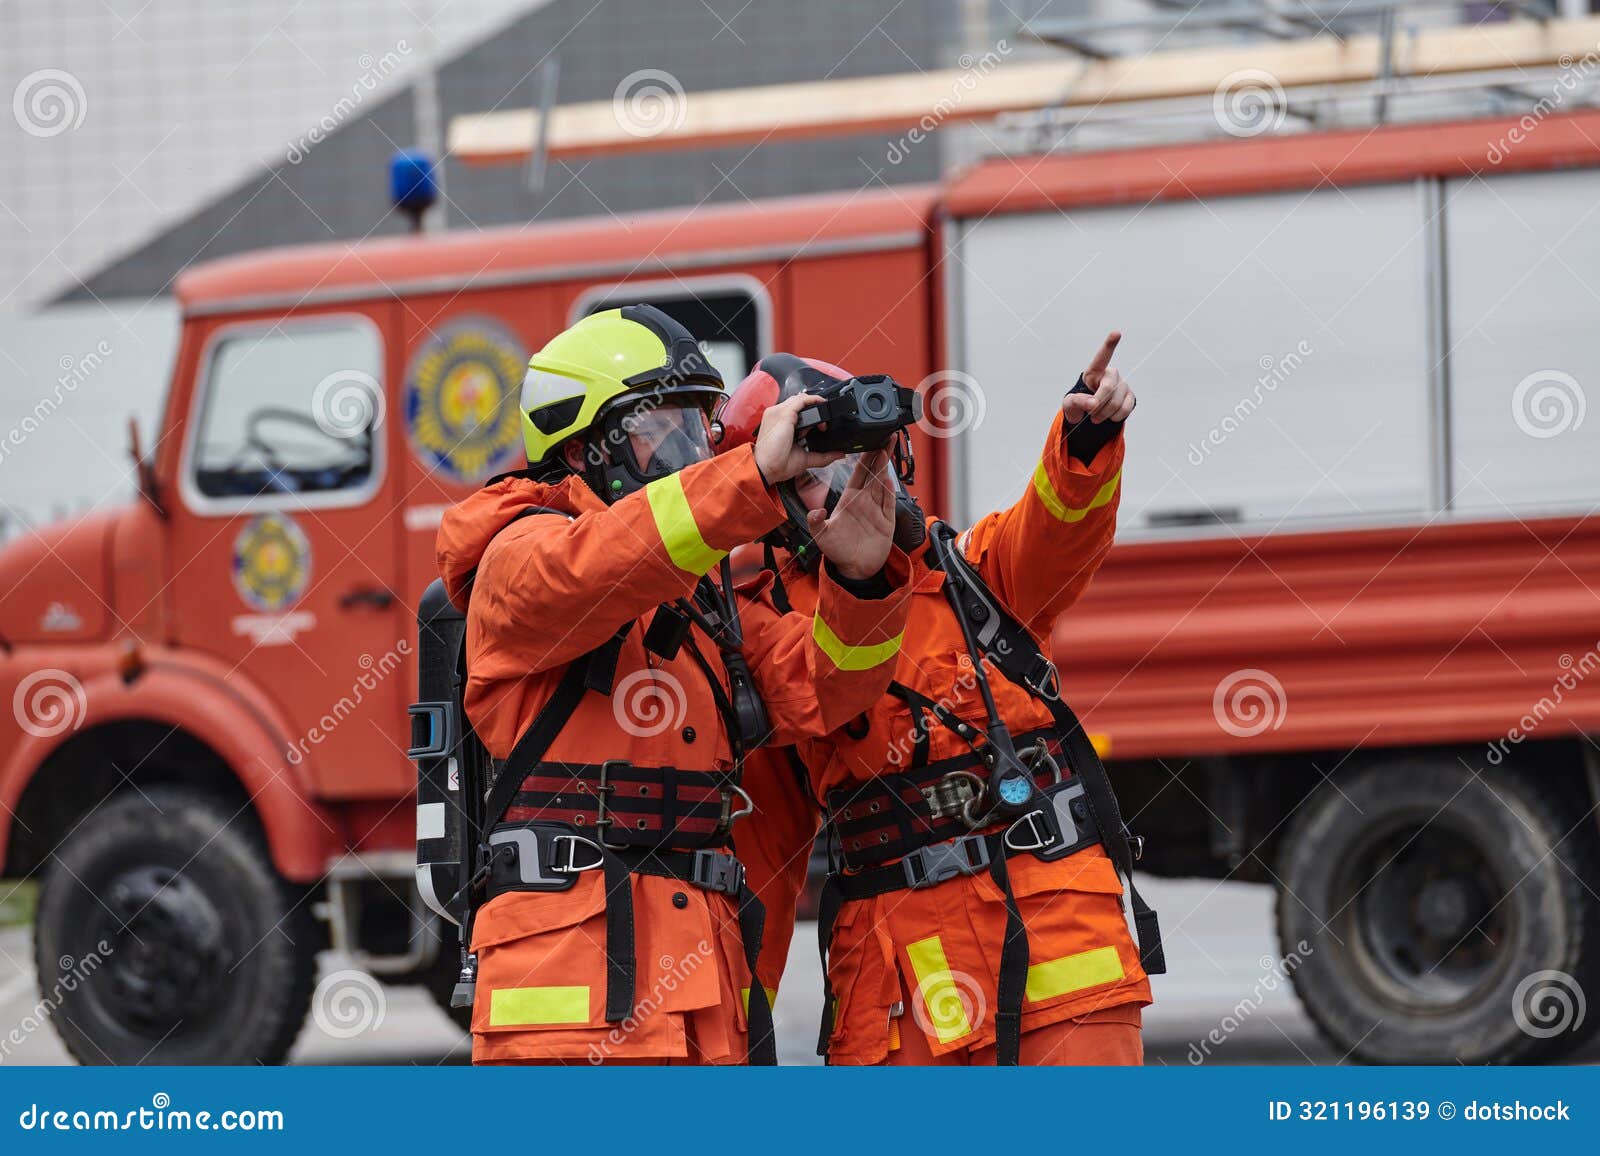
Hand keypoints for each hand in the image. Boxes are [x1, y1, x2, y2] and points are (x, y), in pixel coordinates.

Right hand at [753, 393, 843, 482]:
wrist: (766, 469)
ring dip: (815, 407)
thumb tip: (839, 455)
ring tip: (823, 423)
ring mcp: (778, 412)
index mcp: (779, 424)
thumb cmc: (778, 464)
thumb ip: (823, 456)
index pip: (796, 412)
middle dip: (815, 412)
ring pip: (800, 400)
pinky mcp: (783, 413)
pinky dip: (814, 400)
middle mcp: (777, 416)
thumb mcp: (805, 459)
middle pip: (799, 405)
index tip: (821, 427)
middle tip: (824, 427)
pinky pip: (801, 400)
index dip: (811, 417)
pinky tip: (822, 405)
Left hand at [806, 451, 895, 580]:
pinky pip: (889, 503)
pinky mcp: (886, 521)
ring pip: (882, 484)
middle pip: (873, 473)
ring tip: (887, 450)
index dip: (863, 457)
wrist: (854, 568)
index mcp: (849, 499)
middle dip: (879, 454)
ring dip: (885, 468)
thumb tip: (816, 511)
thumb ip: (815, 522)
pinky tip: (889, 481)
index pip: (858, 473)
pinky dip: (889, 493)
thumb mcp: (821, 535)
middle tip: (885, 437)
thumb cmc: (838, 550)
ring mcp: (876, 510)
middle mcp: (864, 501)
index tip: (868, 442)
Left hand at [1063, 331, 1135, 424]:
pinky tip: (1108, 416)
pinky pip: (1125, 409)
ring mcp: (1123, 385)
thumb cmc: (1078, 403)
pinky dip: (1114, 417)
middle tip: (1090, 413)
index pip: (1102, 357)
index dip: (1109, 344)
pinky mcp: (1130, 397)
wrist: (1090, 414)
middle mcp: (1111, 374)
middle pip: (1109, 388)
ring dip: (1103, 414)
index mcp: (1094, 371)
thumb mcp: (1070, 403)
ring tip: (1095, 417)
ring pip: (1116, 402)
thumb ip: (1078, 402)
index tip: (1116, 333)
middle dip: (1098, 404)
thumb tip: (1093, 404)